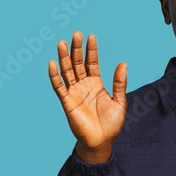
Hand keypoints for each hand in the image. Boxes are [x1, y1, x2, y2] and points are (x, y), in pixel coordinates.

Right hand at [48, 31, 126, 163]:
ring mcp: (74, 93)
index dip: (91, 50)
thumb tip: (123, 63)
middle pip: (78, 63)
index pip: (92, 62)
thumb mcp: (120, 101)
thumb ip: (119, 83)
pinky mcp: (67, 102)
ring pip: (67, 71)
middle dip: (77, 49)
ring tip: (62, 43)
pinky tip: (52, 64)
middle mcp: (84, 85)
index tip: (91, 36)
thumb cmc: (111, 124)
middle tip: (76, 34)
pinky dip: (55, 76)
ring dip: (64, 58)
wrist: (101, 142)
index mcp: (96, 84)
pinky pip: (59, 87)